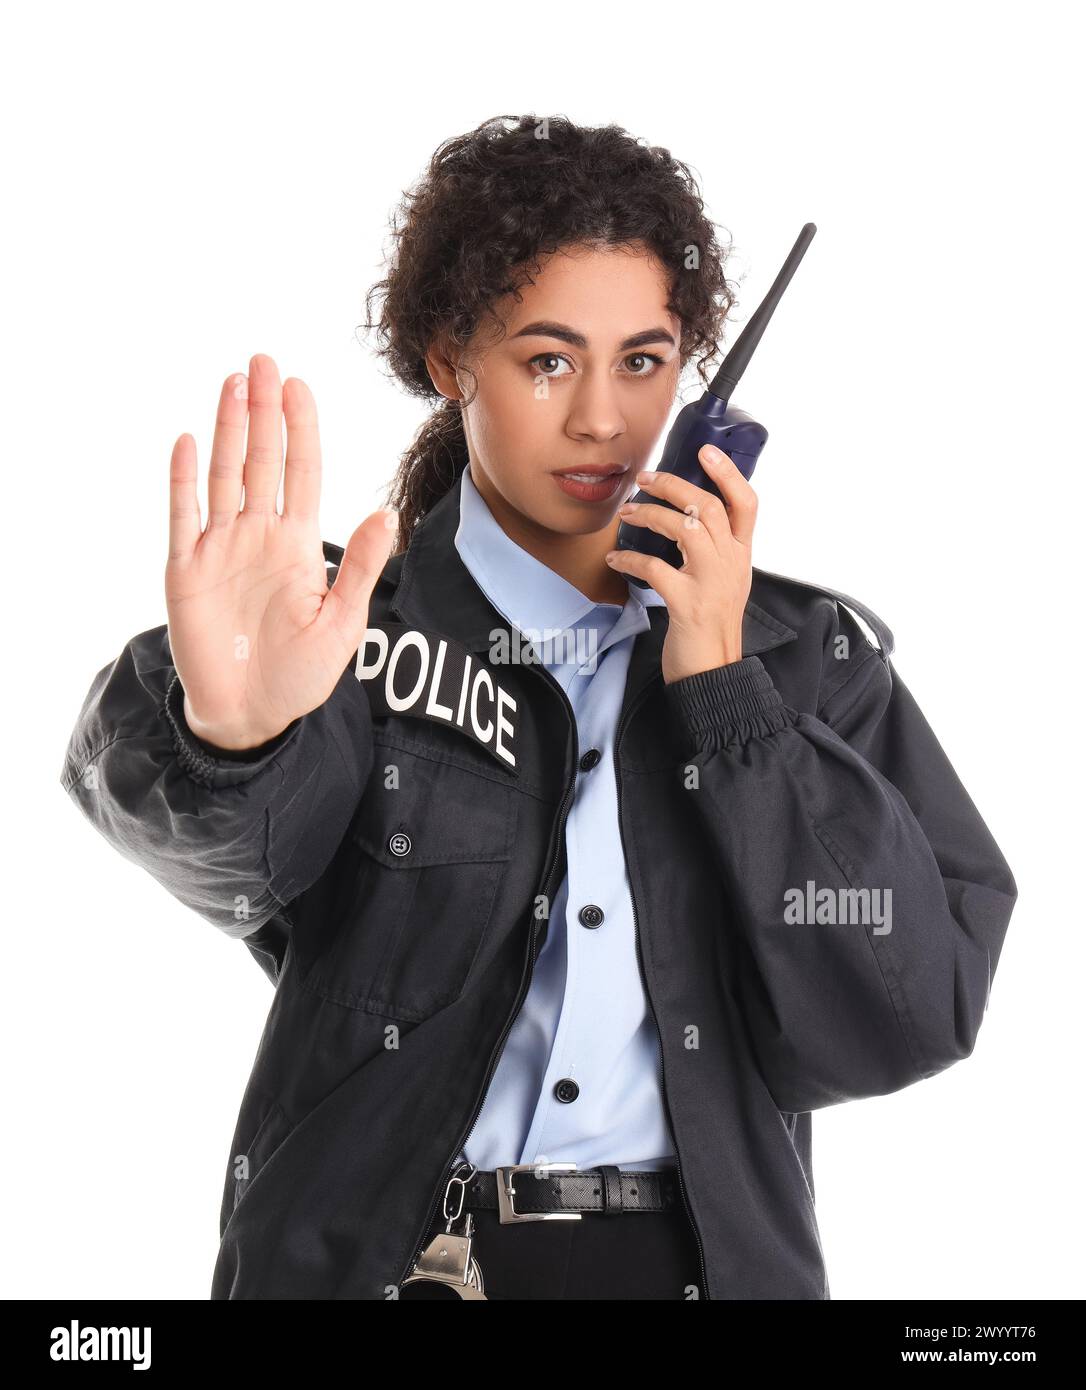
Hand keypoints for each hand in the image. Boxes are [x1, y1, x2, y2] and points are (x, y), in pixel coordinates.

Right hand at [165, 353, 396, 749]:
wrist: (251, 715)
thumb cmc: (300, 674)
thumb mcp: (342, 623)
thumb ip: (359, 567)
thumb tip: (387, 514)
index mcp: (298, 544)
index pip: (301, 473)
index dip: (300, 429)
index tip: (299, 386)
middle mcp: (258, 536)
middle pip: (261, 461)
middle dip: (263, 412)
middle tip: (263, 361)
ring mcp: (219, 549)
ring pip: (224, 477)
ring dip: (228, 431)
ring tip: (233, 385)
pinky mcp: (186, 571)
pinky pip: (183, 517)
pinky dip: (184, 481)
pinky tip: (189, 442)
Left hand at [605, 444, 755, 682]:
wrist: (713, 671)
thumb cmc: (712, 625)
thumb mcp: (725, 581)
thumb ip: (715, 550)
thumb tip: (687, 517)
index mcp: (741, 555)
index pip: (746, 503)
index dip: (728, 473)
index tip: (705, 450)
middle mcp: (731, 564)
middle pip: (707, 507)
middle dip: (673, 485)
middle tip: (644, 479)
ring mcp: (711, 583)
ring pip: (684, 529)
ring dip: (650, 515)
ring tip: (627, 512)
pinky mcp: (687, 603)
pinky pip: (654, 568)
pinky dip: (630, 558)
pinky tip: (615, 557)